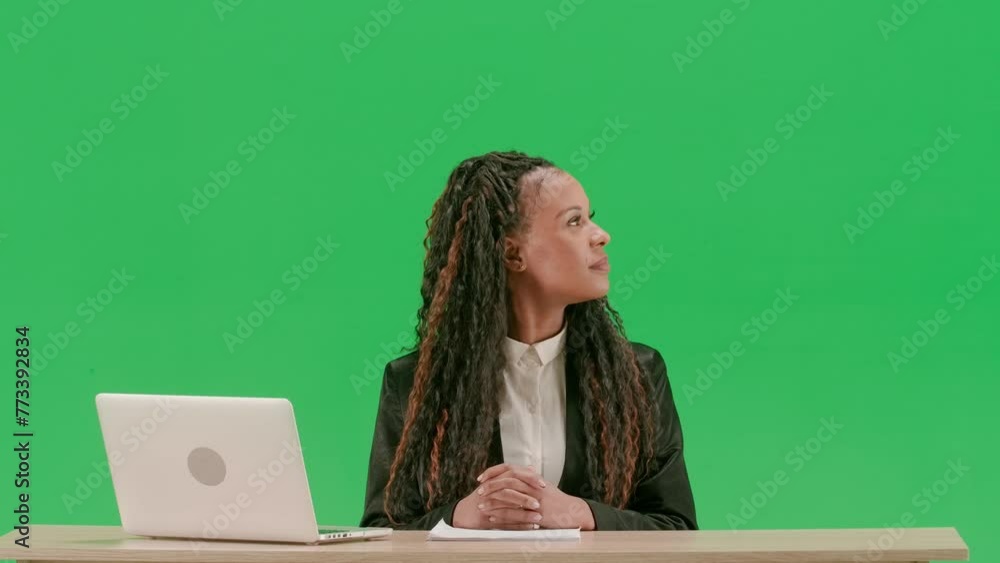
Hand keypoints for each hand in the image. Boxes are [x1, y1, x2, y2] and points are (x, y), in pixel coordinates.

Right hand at [452, 463, 544, 529]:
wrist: (464, 514)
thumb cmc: (483, 498)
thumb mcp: (497, 484)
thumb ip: (515, 476)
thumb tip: (532, 467)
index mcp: (495, 481)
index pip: (513, 475)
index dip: (528, 479)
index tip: (543, 484)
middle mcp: (490, 492)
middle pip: (509, 492)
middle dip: (526, 498)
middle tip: (540, 503)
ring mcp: (487, 506)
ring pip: (507, 510)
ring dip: (524, 515)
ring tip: (538, 518)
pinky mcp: (485, 520)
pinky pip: (504, 524)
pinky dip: (518, 526)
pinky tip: (529, 527)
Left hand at [478, 463, 594, 529]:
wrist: (571, 512)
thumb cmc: (556, 500)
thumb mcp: (542, 485)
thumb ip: (531, 477)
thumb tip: (525, 469)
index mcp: (532, 476)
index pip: (509, 467)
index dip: (493, 471)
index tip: (481, 477)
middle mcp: (532, 484)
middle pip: (507, 479)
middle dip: (490, 485)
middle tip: (479, 491)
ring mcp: (534, 497)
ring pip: (509, 496)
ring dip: (492, 501)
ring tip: (481, 506)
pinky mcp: (536, 512)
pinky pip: (515, 512)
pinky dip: (501, 514)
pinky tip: (492, 517)